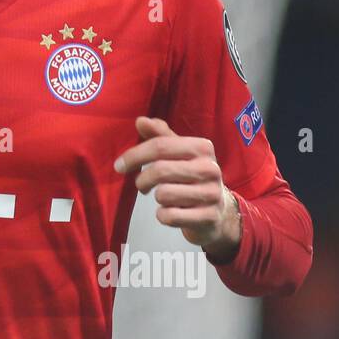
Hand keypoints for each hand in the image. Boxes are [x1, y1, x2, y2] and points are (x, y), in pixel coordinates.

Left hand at [113, 116, 239, 252]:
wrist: (219, 210)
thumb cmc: (191, 176)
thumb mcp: (179, 153)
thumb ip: (159, 136)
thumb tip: (140, 121)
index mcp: (202, 147)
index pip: (160, 146)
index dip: (134, 155)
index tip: (119, 166)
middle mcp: (210, 169)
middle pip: (160, 170)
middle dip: (142, 180)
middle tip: (141, 184)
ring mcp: (212, 194)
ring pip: (163, 195)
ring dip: (156, 198)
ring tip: (163, 197)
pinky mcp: (209, 217)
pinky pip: (170, 216)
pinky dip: (163, 215)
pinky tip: (170, 211)